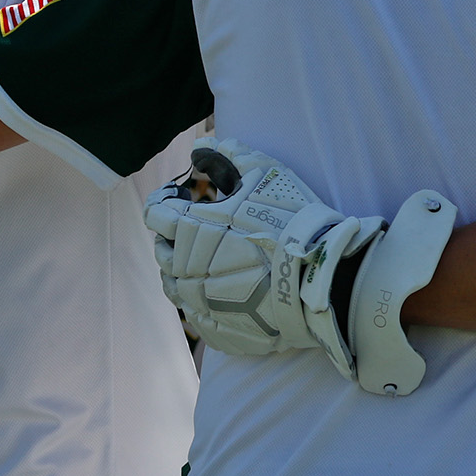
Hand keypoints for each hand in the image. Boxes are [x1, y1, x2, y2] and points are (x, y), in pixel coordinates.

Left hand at [144, 138, 458, 394]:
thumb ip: (227, 156)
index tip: (185, 196)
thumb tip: (201, 144)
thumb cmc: (290, 222)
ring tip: (214, 262)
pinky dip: (206, 301)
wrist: (319, 281)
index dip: (168, 200)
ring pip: (174, 286)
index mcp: (187, 230)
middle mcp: (182, 270)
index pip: (156, 212)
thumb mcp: (262, 175)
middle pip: (163, 250)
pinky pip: (198, 315)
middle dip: (177, 236)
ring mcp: (196, 304)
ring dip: (186, 270)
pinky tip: (229, 293)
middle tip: (205, 229)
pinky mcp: (213, 331)